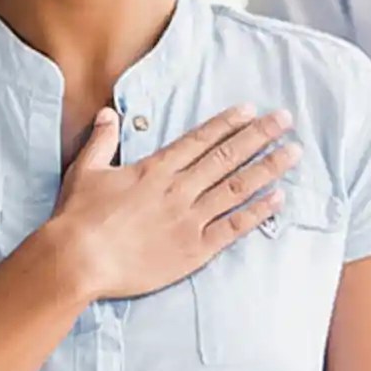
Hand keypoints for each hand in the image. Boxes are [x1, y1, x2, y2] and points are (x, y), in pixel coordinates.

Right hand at [52, 105, 298, 300]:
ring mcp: (189, 220)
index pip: (200, 140)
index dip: (228, 124)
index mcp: (155, 170)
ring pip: (237, 188)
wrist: (79, 260)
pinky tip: (277, 200)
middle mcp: (178, 189)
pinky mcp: (193, 250)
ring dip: (267, 169)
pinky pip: (232, 228)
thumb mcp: (86, 170)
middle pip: (226, 157)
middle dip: (259, 136)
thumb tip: (109, 113)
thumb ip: (102, 140)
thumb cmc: (78, 217)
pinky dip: (257, 213)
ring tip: (292, 153)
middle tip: (284, 120)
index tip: (251, 111)